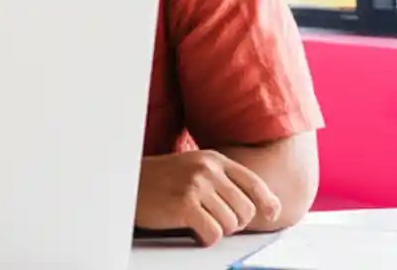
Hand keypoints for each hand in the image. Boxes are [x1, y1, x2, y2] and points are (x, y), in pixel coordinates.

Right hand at [135, 150, 281, 246]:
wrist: (125, 184)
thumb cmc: (159, 181)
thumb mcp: (193, 170)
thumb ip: (222, 181)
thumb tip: (262, 207)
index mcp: (213, 160)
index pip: (254, 184)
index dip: (267, 203)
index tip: (271, 214)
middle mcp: (207, 170)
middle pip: (246, 210)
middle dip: (234, 223)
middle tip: (214, 221)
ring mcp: (195, 186)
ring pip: (231, 224)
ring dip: (217, 230)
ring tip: (198, 222)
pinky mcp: (184, 205)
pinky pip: (213, 233)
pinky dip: (205, 238)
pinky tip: (192, 230)